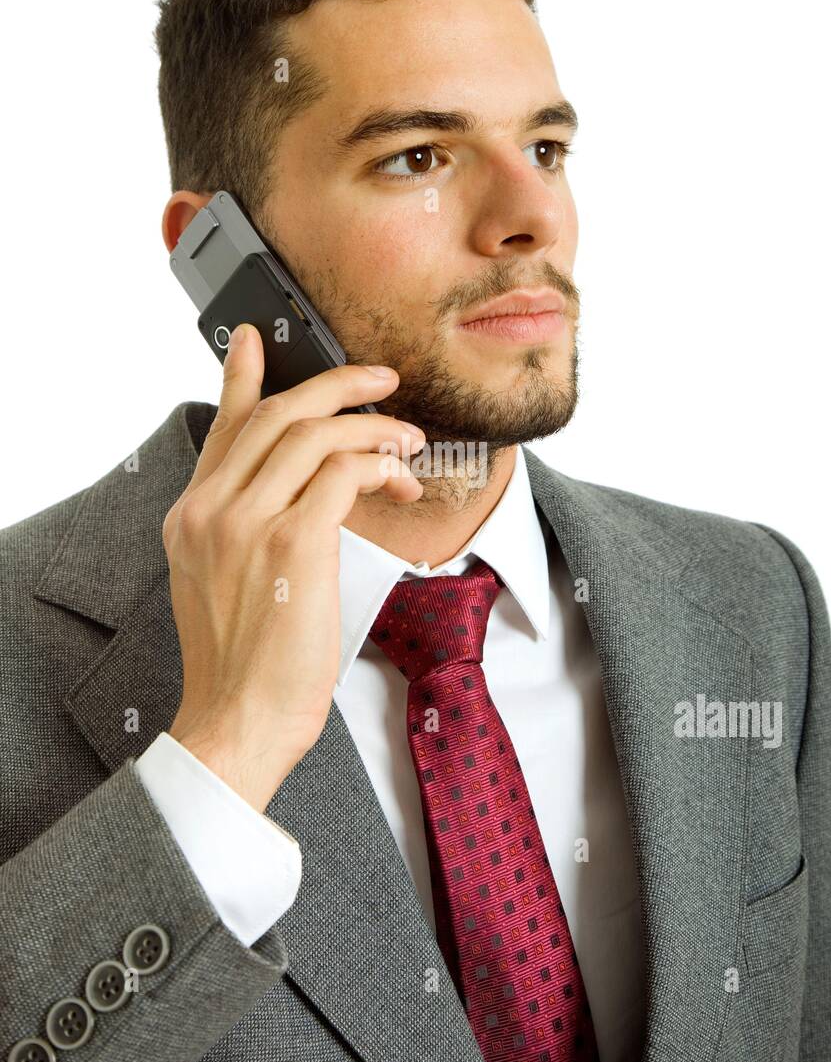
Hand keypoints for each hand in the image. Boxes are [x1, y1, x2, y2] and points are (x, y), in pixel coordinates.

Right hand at [161, 323, 424, 810]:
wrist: (238, 721)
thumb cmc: (244, 665)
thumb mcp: (222, 584)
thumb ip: (243, 530)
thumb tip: (292, 496)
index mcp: (190, 517)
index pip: (223, 428)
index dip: (244, 377)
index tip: (257, 340)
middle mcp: (210, 510)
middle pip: (276, 415)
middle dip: (336, 385)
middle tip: (381, 378)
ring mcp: (246, 524)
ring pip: (314, 434)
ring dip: (373, 427)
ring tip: (409, 440)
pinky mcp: (292, 544)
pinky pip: (341, 472)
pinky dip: (377, 462)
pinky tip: (399, 474)